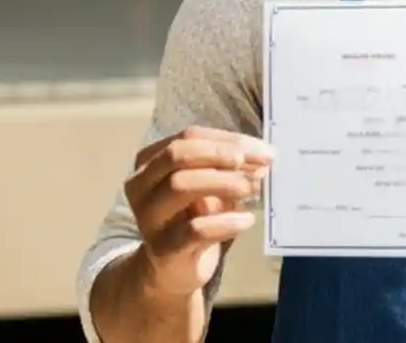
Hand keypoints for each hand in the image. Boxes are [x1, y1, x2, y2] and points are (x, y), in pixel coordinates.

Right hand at [122, 125, 274, 298]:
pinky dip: (225, 222)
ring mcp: (149, 217)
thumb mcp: (211, 186)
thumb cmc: (193, 217)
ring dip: (222, 183)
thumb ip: (231, 168)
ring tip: (252, 189)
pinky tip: (247, 220)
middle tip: (255, 164)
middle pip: (177, 155)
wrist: (173, 269)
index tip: (264, 150)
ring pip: (180, 186)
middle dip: (219, 154)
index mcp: (150, 160)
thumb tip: (263, 157)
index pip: (188, 136)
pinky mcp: (163, 248)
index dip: (228, 139)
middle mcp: (141, 185)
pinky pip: (194, 229)